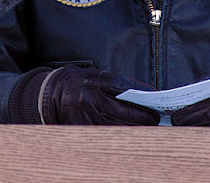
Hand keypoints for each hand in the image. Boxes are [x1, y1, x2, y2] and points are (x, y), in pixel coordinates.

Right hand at [38, 65, 159, 125]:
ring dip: (135, 127)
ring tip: (147, 126)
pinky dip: (120, 134)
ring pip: (117, 126)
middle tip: (155, 117)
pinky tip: (130, 133)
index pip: (123, 85)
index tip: (155, 96)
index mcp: (94, 81)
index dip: (141, 92)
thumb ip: (116, 83)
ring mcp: (85, 115)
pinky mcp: (82, 128)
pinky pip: (106, 134)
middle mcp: (90, 98)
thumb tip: (142, 92)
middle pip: (123, 111)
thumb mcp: (96, 74)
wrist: (54, 93)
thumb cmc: (79, 82)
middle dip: (143, 115)